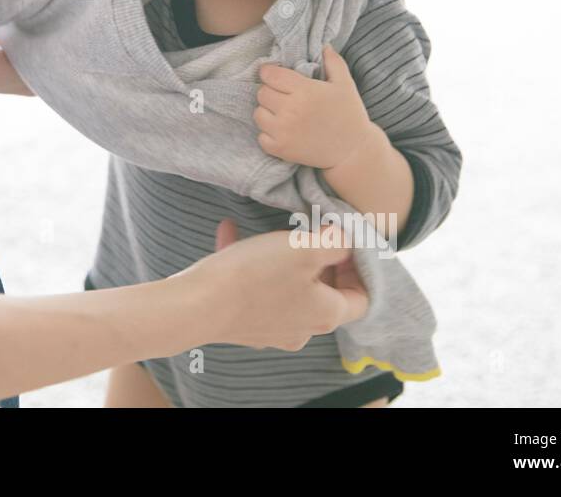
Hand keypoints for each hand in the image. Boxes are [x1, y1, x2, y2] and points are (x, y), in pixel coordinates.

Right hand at [177, 218, 368, 350]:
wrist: (198, 305)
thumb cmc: (256, 276)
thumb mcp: (305, 247)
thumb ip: (335, 242)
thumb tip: (345, 239)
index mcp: (327, 315)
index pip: (362, 297)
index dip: (359, 267)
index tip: (344, 241)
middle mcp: (303, 329)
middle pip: (324, 293)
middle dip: (318, 260)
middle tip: (307, 233)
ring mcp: (272, 330)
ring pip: (286, 288)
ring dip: (280, 258)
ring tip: (265, 232)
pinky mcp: (244, 323)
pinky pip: (254, 290)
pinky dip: (248, 264)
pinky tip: (230, 234)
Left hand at [253, 43, 376, 169]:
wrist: (353, 151)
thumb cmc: (350, 115)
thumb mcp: (345, 85)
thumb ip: (333, 62)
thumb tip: (325, 45)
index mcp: (305, 91)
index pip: (270, 75)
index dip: (270, 73)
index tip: (276, 77)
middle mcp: (291, 110)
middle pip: (262, 93)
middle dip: (270, 92)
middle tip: (283, 96)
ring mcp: (284, 131)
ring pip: (258, 114)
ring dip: (267, 112)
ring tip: (283, 113)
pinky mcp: (280, 149)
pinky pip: (261, 136)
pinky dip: (268, 134)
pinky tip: (283, 131)